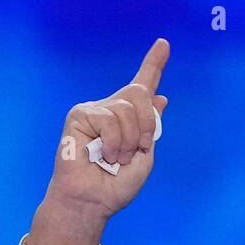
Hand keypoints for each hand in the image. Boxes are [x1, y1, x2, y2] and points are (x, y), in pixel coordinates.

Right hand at [29, 38, 169, 244]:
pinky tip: (104, 155)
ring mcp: (95, 110)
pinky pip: (109, 118)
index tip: (164, 44)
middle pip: (140, 94)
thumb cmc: (115, 185)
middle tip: (136, 150)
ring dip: (129, 140)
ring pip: (127, 108)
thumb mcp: (145, 156)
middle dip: (146, 124)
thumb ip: (151, 127)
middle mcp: (112, 108)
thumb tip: (161, 97)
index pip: (143, 85)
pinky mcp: (80, 115)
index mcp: (129, 118)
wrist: (92, 200)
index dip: (154, 64)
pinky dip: (114, 141)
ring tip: (116, 158)